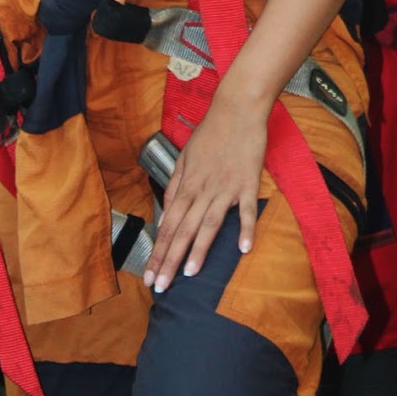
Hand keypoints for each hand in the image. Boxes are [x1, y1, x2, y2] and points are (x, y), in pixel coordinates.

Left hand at [144, 94, 268, 294]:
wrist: (238, 108)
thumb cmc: (211, 131)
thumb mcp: (185, 156)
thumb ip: (175, 185)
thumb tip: (165, 212)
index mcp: (187, 185)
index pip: (168, 225)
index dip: (158, 252)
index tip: (149, 275)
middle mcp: (203, 190)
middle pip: (184, 230)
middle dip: (170, 260)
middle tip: (160, 287)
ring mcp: (226, 187)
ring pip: (209, 223)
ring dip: (199, 249)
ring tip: (189, 274)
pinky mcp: (248, 183)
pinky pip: (247, 209)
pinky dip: (246, 228)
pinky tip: (244, 249)